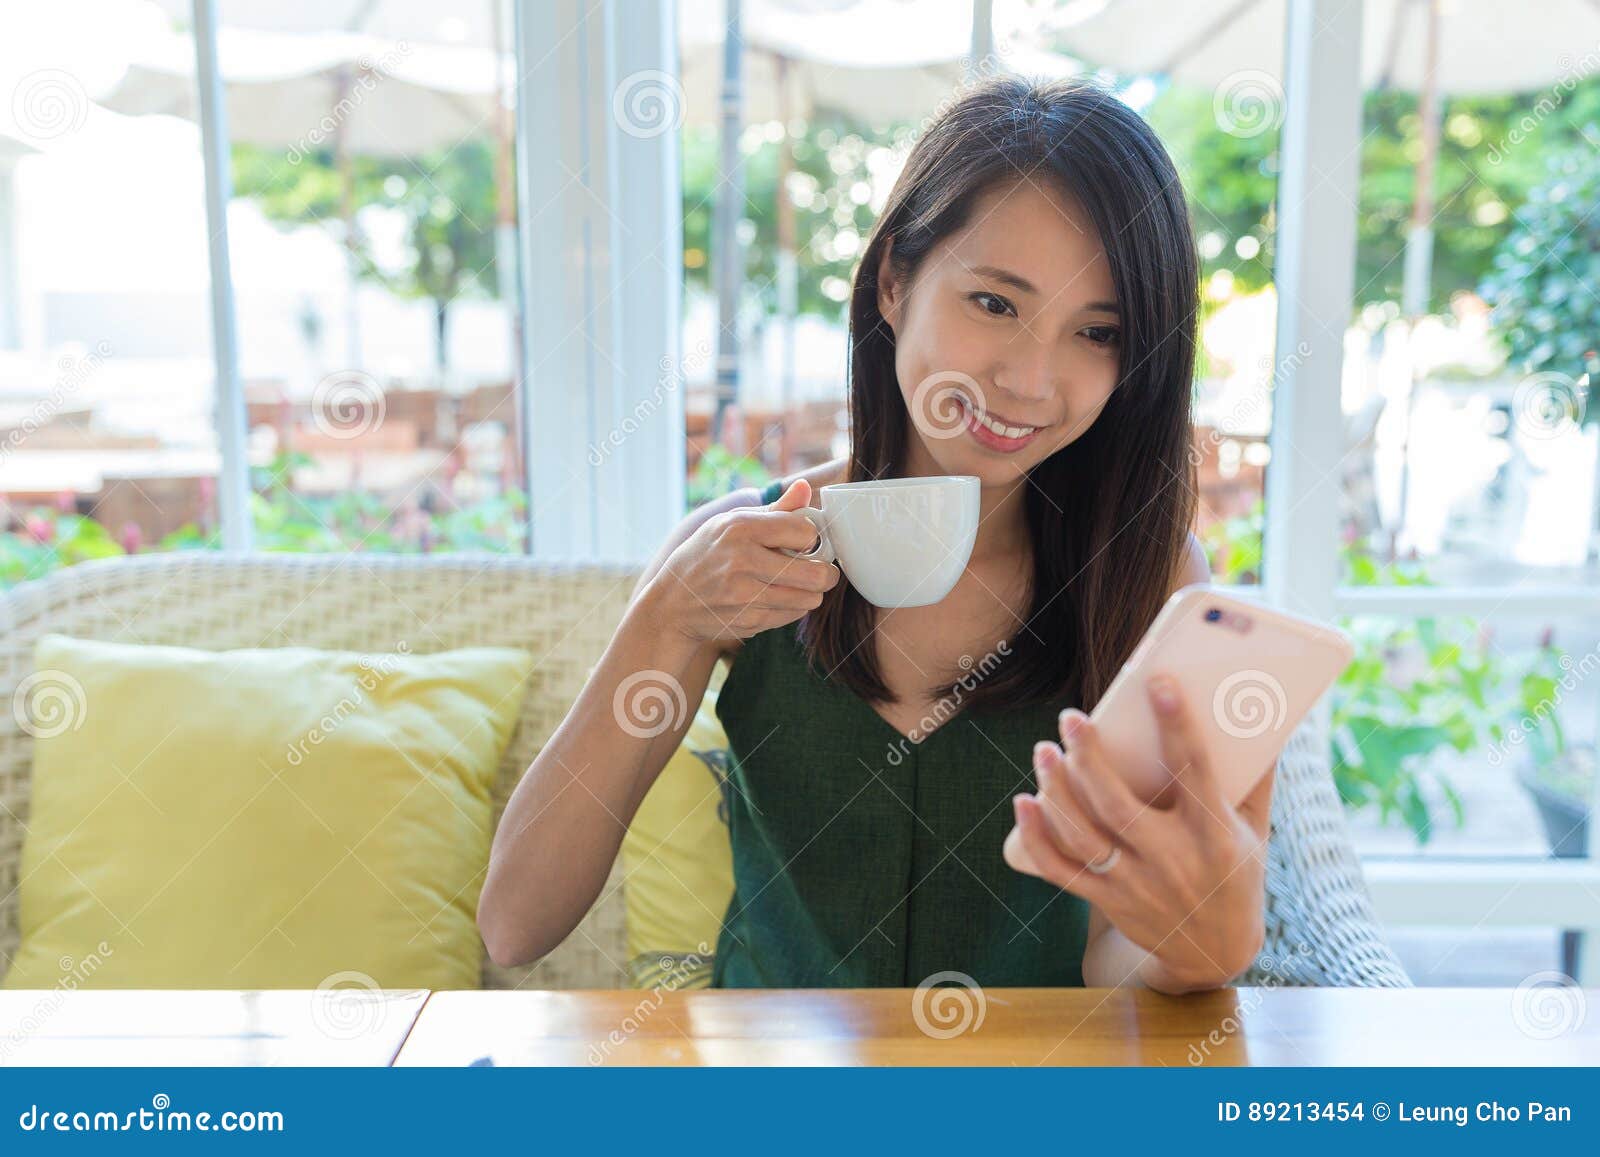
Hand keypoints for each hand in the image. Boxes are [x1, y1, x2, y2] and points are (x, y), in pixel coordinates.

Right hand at [648, 479, 840, 645]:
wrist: (673, 602)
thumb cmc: (707, 555)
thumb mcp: (731, 523)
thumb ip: (775, 509)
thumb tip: (804, 488)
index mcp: (740, 528)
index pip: (804, 532)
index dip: (810, 537)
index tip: (803, 542)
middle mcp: (742, 561)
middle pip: (815, 573)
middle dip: (826, 572)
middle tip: (821, 569)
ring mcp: (745, 595)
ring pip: (810, 599)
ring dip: (811, 592)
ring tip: (798, 584)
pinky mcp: (749, 621)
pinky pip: (792, 615)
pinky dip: (792, 607)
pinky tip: (776, 597)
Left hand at [1002, 673, 1274, 988]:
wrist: (1215, 953)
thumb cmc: (1236, 873)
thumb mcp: (1256, 829)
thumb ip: (1255, 775)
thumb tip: (1259, 712)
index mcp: (1216, 836)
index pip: (1194, 772)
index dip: (1177, 725)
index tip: (1158, 683)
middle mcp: (1173, 862)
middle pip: (1118, 806)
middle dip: (1090, 758)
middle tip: (1071, 718)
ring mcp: (1135, 885)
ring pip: (1084, 837)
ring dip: (1057, 791)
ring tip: (1044, 750)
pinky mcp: (1108, 901)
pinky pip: (1062, 870)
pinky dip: (1037, 838)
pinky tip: (1023, 802)